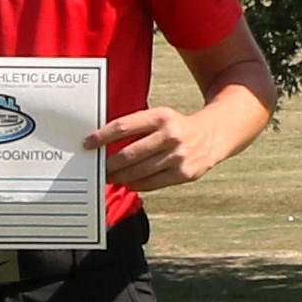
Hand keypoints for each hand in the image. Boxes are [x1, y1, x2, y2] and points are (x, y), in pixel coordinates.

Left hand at [94, 104, 228, 193]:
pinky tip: (128, 183)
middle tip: (97, 167)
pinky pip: (153, 183)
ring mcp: (177, 156)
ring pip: (139, 171)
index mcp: (160, 116)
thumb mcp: (160, 116)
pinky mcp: (184, 173)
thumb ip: (137, 127)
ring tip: (109, 176)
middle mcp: (169, 135)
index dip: (102, 136)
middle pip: (129, 153)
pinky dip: (137, 184)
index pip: (123, 126)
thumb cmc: (178, 126)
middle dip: (109, 163)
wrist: (213, 134)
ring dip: (120, 176)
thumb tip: (106, 142)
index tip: (88, 143)